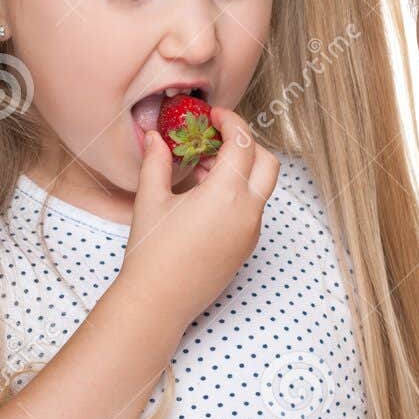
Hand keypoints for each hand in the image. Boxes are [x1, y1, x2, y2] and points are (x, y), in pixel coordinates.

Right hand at [116, 105, 279, 330]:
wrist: (159, 302)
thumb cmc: (151, 252)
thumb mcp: (150, 200)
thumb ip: (156, 162)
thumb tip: (154, 138)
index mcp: (227, 193)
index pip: (244, 143)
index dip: (231, 122)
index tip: (214, 115)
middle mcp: (248, 211)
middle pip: (267, 162)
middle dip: (247, 144)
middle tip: (217, 138)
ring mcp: (251, 231)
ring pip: (262, 187)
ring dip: (242, 170)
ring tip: (203, 167)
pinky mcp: (246, 247)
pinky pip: (253, 209)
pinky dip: (239, 193)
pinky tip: (206, 196)